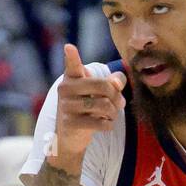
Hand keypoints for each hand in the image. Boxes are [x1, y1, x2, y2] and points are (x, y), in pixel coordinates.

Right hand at [52, 44, 125, 168]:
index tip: (69, 47)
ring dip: (114, 113)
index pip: (72, 65)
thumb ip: (113, 82)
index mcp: (72, 78)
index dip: (72, 57)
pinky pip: (101, 122)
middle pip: (104, 86)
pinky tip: (103, 124)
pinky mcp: (70, 123)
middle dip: (117, 97)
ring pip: (104, 105)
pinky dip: (108, 125)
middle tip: (119, 104)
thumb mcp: (100, 93)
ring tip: (110, 115)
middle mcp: (65, 89)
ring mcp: (66, 106)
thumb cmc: (88, 109)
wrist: (70, 138)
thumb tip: (117, 82)